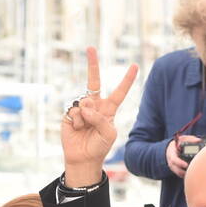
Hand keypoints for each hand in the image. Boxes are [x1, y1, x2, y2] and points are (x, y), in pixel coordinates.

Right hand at [61, 46, 138, 186]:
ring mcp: (82, 108)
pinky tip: (77, 129)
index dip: (127, 79)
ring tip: (85, 128)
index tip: (135, 66)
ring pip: (84, 102)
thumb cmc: (99, 147)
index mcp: (109, 109)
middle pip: (93, 81)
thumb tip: (85, 106)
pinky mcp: (70, 113)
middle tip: (90, 48)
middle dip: (92, 64)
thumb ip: (100, 118)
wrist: (83, 158)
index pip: (119, 92)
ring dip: (86, 116)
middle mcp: (95, 105)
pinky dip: (77, 121)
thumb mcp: (108, 134)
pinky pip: (75, 111)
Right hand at [165, 135, 199, 177]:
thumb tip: (199, 140)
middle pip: (176, 169)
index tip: (186, 165)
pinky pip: (180, 175)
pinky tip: (191, 174)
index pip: (174, 159)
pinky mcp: (176, 170)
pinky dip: (185, 175)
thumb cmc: (178, 143)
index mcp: (172, 153)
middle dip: (183, 172)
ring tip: (193, 173)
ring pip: (178, 173)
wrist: (171, 148)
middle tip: (192, 171)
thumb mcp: (183, 139)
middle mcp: (171, 161)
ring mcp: (173, 166)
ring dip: (185, 174)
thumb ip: (190, 139)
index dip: (180, 163)